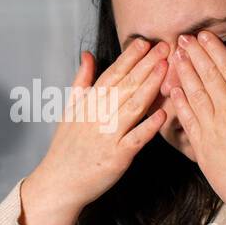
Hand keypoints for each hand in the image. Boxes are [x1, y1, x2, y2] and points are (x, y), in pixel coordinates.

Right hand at [19, 39, 169, 224]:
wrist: (59, 182)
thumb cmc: (66, 147)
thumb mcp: (69, 109)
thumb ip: (81, 81)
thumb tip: (87, 55)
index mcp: (88, 103)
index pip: (112, 74)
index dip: (129, 58)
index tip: (145, 42)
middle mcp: (97, 116)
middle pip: (125, 86)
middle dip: (146, 65)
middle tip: (165, 47)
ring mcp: (107, 136)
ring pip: (132, 106)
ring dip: (150, 87)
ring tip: (166, 70)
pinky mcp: (117, 157)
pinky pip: (136, 138)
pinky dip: (149, 126)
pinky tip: (163, 113)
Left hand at [169, 30, 225, 222]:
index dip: (216, 50)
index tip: (204, 36)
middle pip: (209, 77)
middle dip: (196, 55)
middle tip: (183, 38)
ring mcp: (214, 130)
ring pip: (195, 94)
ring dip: (184, 73)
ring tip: (175, 56)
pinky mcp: (202, 148)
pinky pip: (187, 120)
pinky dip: (179, 102)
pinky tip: (173, 89)